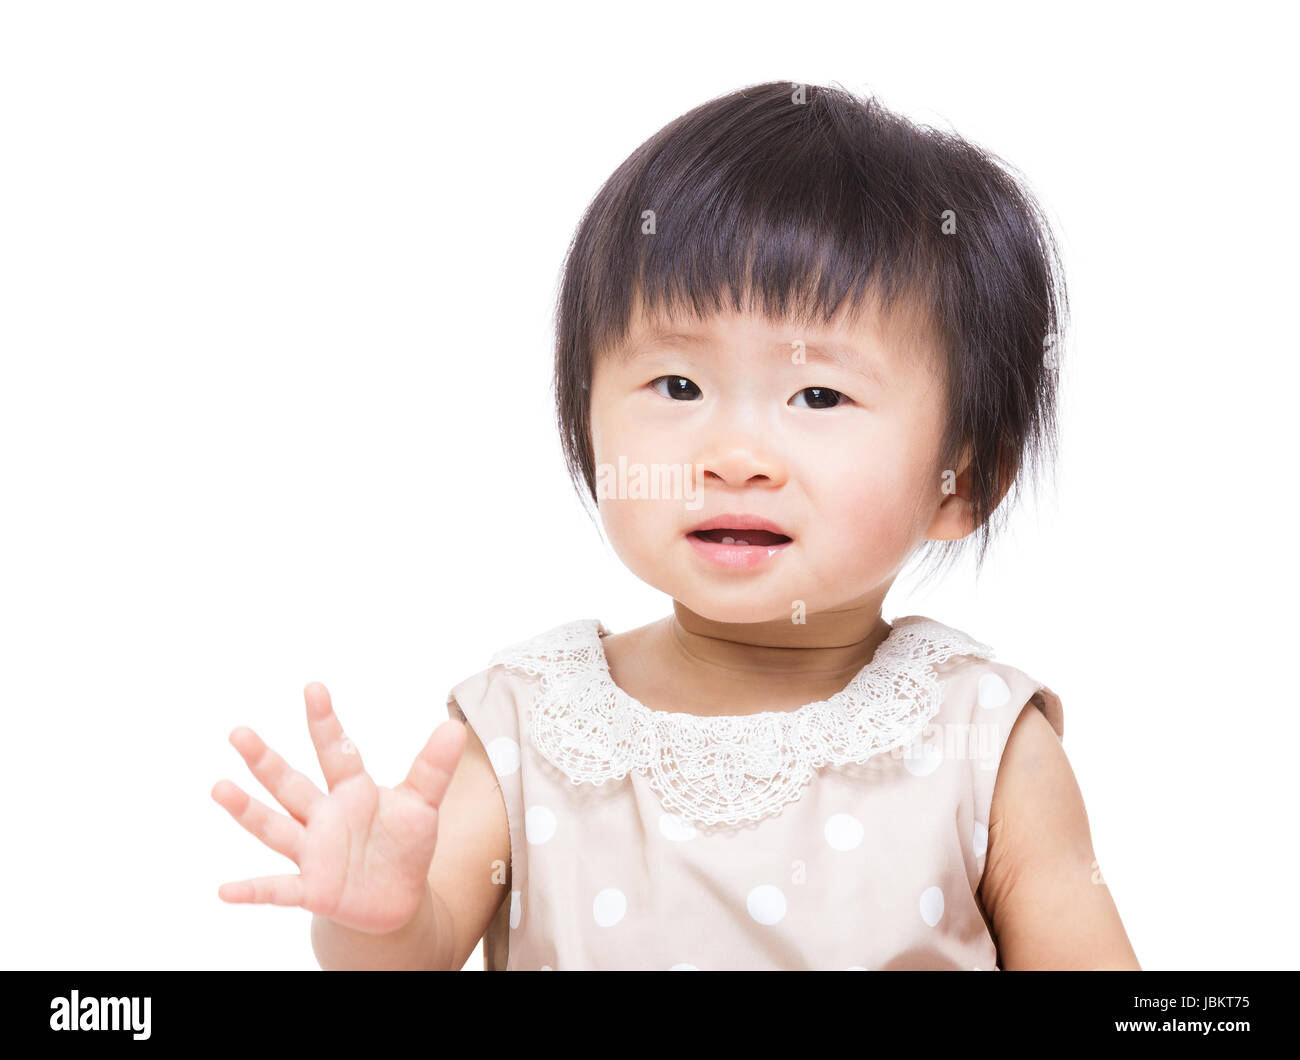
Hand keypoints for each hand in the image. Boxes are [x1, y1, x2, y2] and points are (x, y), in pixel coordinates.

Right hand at [211, 682, 467, 934]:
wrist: (397, 898)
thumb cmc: (403, 843)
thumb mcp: (423, 805)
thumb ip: (434, 768)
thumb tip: (454, 727)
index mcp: (353, 791)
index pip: (338, 751)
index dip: (326, 722)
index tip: (314, 687)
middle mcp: (324, 817)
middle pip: (291, 785)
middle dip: (266, 761)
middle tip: (239, 732)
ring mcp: (314, 853)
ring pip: (275, 828)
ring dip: (247, 811)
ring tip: (219, 787)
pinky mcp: (313, 890)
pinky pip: (278, 890)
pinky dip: (252, 891)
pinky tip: (224, 891)